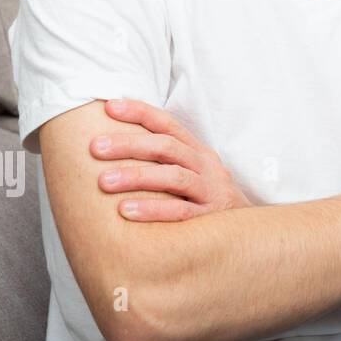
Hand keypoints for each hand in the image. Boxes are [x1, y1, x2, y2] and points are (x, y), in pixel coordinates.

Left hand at [93, 98, 253, 220]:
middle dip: (129, 144)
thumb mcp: (192, 172)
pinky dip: (152, 210)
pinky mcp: (208, 218)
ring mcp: (209, 191)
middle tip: (94, 147)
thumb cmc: (204, 200)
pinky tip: (124, 211)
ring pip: (173, 177)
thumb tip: (116, 144)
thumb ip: (164, 159)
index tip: (109, 107)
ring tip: (103, 181)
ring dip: (136, 177)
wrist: (246, 232)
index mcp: (197, 151)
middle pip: (167, 147)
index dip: (140, 112)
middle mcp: (205, 166)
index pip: (168, 124)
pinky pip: (179, 212)